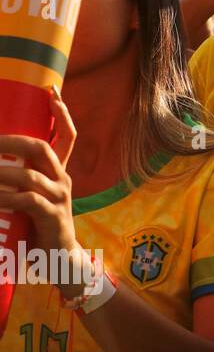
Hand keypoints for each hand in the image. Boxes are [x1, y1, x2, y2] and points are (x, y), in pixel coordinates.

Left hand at [0, 88, 81, 283]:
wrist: (59, 260)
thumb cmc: (39, 226)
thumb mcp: (33, 198)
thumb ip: (19, 182)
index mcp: (59, 173)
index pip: (68, 136)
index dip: (61, 113)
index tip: (52, 91)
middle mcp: (62, 181)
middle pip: (43, 148)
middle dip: (12, 140)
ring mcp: (59, 198)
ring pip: (28, 175)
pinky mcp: (52, 216)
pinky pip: (25, 200)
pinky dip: (2, 197)